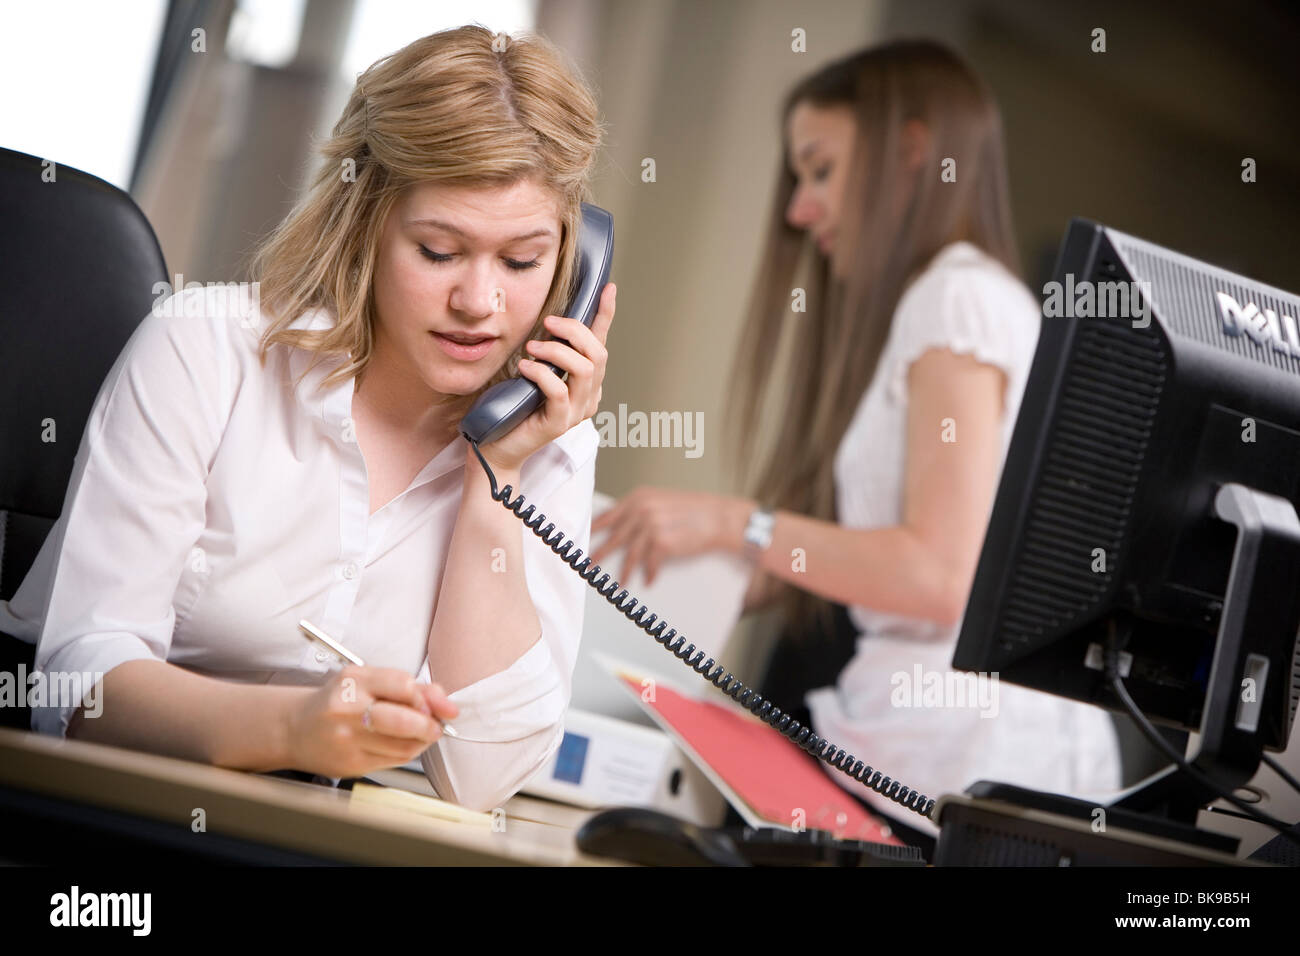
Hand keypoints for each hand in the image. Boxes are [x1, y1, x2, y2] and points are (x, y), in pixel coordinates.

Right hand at [284, 666, 458, 778]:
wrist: (294, 729)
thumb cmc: (337, 702)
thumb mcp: (367, 681)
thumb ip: (409, 687)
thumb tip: (446, 701)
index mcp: (354, 680)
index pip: (404, 686)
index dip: (427, 698)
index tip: (434, 704)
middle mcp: (347, 709)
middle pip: (404, 720)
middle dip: (430, 725)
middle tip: (435, 726)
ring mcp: (347, 739)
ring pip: (403, 745)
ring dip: (422, 742)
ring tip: (420, 735)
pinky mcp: (350, 763)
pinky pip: (392, 761)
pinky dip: (406, 753)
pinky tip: (402, 745)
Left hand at [475, 282, 615, 472]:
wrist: (496, 446)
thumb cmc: (512, 406)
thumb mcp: (533, 370)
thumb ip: (546, 351)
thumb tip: (548, 318)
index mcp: (586, 383)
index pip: (601, 344)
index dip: (605, 315)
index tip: (608, 288)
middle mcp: (588, 397)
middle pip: (598, 353)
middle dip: (574, 331)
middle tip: (546, 323)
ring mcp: (576, 413)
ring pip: (584, 369)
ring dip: (556, 350)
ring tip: (530, 348)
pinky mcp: (558, 424)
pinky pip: (559, 391)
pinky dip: (541, 373)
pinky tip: (524, 368)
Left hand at [589, 487, 751, 585]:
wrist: (718, 517)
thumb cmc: (693, 510)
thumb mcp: (661, 501)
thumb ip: (640, 510)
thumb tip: (620, 527)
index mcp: (638, 497)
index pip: (608, 515)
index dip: (593, 530)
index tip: (581, 540)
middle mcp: (642, 510)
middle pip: (614, 537)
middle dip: (599, 554)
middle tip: (586, 566)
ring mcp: (651, 526)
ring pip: (630, 555)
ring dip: (624, 572)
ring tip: (618, 584)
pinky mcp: (662, 543)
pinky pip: (649, 563)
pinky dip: (648, 574)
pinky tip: (648, 580)